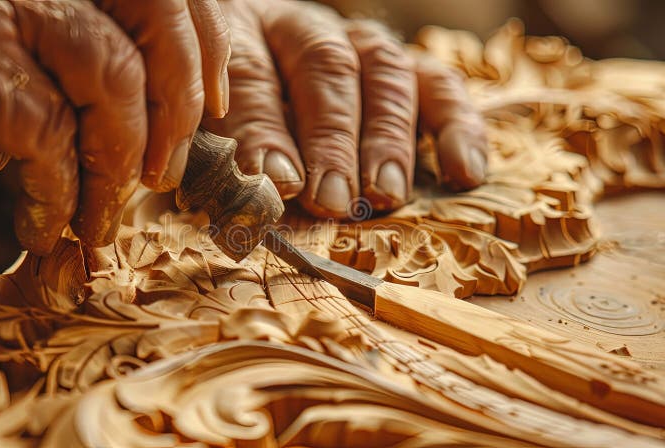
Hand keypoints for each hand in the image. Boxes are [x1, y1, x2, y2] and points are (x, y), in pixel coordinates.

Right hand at [0, 0, 229, 252]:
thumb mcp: (44, 83)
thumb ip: (108, 82)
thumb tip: (189, 112)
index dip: (203, 42)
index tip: (215, 107)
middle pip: (152, 12)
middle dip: (178, 103)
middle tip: (165, 176)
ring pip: (112, 75)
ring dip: (117, 165)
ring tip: (97, 221)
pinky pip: (47, 131)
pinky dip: (56, 194)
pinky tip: (43, 227)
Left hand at [202, 0, 487, 217]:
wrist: (252, 66)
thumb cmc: (217, 116)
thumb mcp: (200, 129)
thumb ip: (212, 157)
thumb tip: (238, 205)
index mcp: (237, 33)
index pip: (251, 73)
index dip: (264, 131)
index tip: (276, 183)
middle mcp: (301, 26)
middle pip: (325, 68)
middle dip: (331, 140)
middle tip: (332, 198)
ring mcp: (355, 39)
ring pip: (383, 72)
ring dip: (388, 137)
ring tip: (386, 194)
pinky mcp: (400, 63)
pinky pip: (437, 83)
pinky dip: (456, 126)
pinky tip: (464, 172)